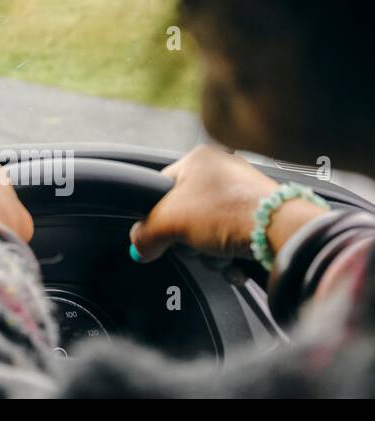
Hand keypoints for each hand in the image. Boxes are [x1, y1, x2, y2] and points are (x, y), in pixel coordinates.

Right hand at [129, 144, 325, 261]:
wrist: (281, 231)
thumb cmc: (227, 214)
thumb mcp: (168, 223)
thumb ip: (144, 234)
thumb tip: (140, 246)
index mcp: (197, 158)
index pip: (161, 189)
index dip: (157, 217)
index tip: (161, 237)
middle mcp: (222, 169)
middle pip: (186, 213)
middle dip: (189, 240)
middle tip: (195, 247)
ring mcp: (245, 190)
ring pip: (210, 229)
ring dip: (211, 252)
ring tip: (220, 257)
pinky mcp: (263, 212)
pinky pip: (234, 235)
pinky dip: (231, 253)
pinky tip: (235, 262)